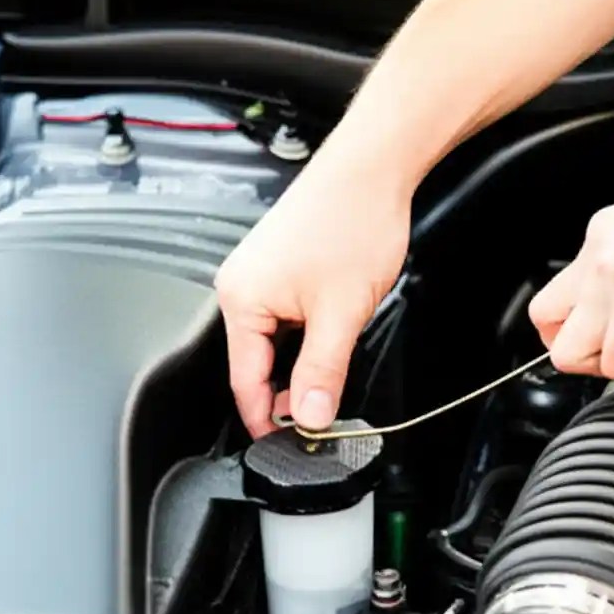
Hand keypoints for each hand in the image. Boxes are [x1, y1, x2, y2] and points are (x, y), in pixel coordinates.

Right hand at [214, 162, 410, 437]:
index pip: (244, 382)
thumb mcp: (342, 314)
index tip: (288, 446)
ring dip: (301, 364)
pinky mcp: (279, 265)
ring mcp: (258, 274)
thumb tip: (310, 417)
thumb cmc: (351, 220)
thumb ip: (323, 373)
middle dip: (288, 394)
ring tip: (334, 370)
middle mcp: (240, 285)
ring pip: (274, 343)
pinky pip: (284, 318)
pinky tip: (332, 336)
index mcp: (241, 299)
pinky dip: (306, 337)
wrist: (373, 168)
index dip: (269, 420)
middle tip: (321, 416)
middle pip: (256, 364)